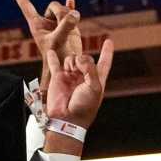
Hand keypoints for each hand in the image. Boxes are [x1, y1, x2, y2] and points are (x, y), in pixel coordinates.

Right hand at [8, 0, 115, 128]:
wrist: (66, 119)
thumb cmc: (84, 106)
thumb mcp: (94, 87)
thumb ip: (90, 68)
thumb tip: (79, 59)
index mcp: (97, 80)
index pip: (104, 62)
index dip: (107, 52)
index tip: (109, 41)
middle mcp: (83, 77)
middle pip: (85, 57)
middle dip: (82, 59)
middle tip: (78, 70)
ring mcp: (70, 77)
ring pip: (71, 59)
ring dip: (71, 61)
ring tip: (69, 71)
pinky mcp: (57, 79)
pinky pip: (55, 64)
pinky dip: (53, 57)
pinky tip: (52, 52)